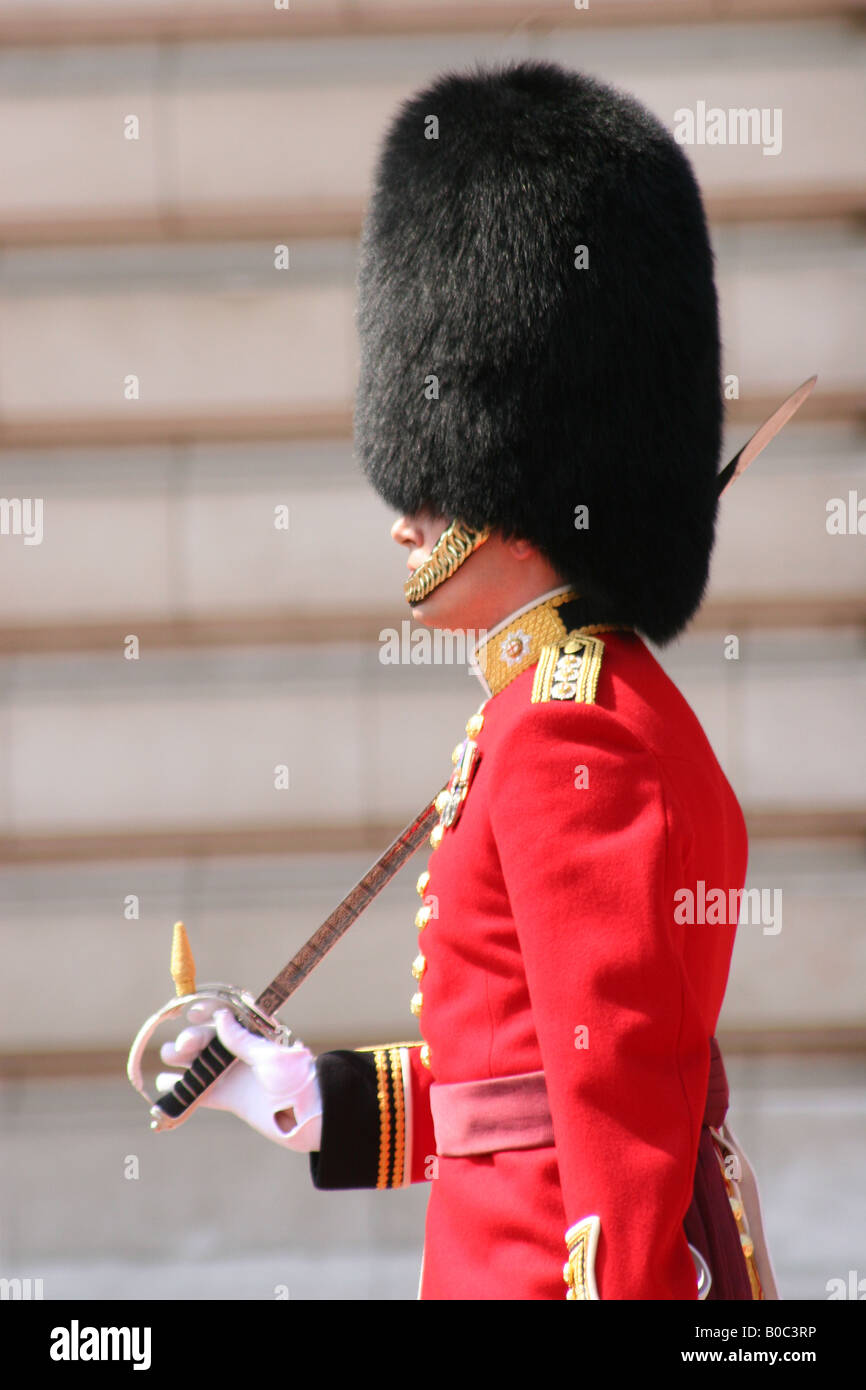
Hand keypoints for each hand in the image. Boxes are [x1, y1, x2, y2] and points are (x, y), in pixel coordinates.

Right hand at [158, 1004, 321, 1151]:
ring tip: (167, 1057)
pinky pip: (202, 1092)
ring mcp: (235, 1076)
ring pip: (202, 1065)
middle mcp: (242, 1053)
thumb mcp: (269, 1057)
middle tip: (180, 1048)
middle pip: (209, 1042)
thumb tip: (219, 1017)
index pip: (227, 1019)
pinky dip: (183, 1089)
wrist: (310, 1117)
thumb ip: (242, 1041)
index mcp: (255, 1036)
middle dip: (191, 1041)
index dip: (208, 1013)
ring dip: (182, 1060)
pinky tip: (164, 1084)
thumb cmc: (296, 1079)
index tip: (191, 1013)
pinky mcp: (231, 1099)